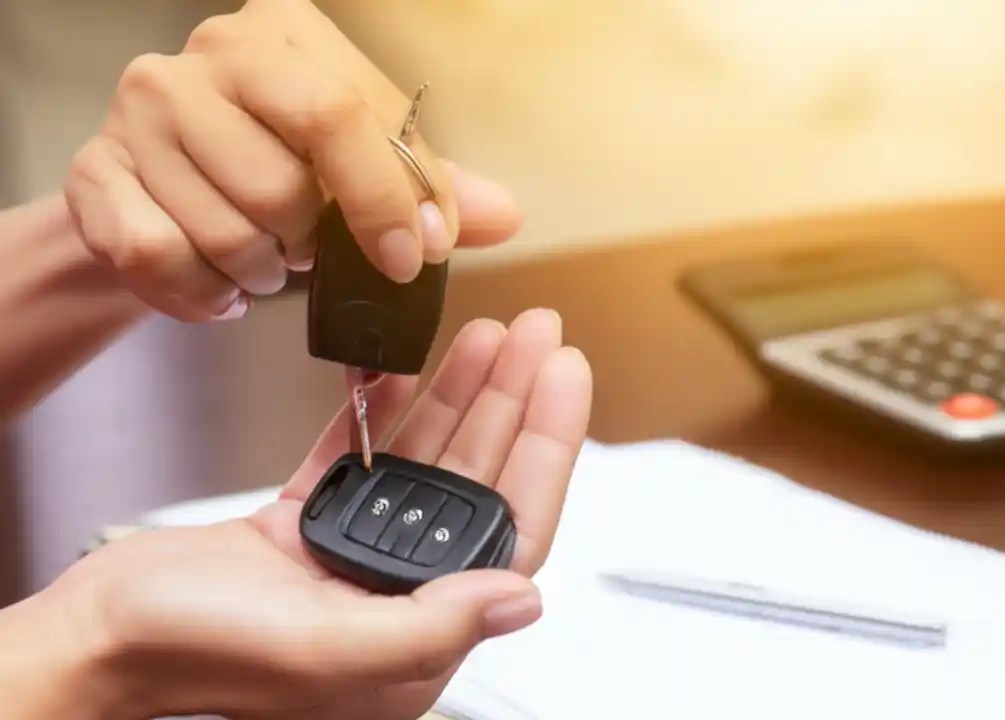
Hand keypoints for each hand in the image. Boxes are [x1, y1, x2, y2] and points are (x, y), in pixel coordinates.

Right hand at [13, 309, 589, 719]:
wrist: (94, 640)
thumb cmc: (190, 656)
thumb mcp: (320, 649)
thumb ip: (427, 626)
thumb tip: (520, 598)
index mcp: (416, 632)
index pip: (511, 527)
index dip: (548, 445)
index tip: (564, 373)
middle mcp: (396, 591)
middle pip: (477, 479)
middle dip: (513, 400)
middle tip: (538, 332)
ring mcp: (352, 553)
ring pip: (428, 457)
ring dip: (461, 393)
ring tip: (492, 334)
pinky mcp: (305, 523)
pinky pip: (362, 452)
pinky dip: (387, 407)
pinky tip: (410, 366)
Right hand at [63, 0, 521, 321]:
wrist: (163, 192)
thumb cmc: (277, 171)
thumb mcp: (361, 169)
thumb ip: (430, 188)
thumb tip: (504, 216)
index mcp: (283, 35)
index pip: (346, 115)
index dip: (387, 198)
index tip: (413, 256)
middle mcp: (205, 59)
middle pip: (282, 186)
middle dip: (311, 244)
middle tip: (308, 247)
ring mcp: (139, 112)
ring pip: (226, 234)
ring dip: (263, 274)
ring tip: (266, 262)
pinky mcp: (96, 174)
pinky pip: (163, 262)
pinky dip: (206, 296)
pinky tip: (221, 285)